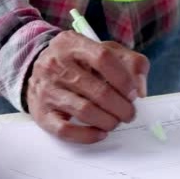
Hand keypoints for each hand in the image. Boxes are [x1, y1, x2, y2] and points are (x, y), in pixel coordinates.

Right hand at [26, 31, 149, 142]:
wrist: (38, 66)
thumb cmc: (80, 59)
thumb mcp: (105, 49)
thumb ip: (130, 61)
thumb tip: (141, 88)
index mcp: (73, 44)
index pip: (103, 58)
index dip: (123, 78)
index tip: (133, 92)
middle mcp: (55, 65)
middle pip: (97, 90)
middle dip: (121, 106)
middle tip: (130, 113)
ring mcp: (46, 89)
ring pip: (84, 111)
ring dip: (108, 121)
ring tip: (117, 121)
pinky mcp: (41, 112)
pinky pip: (65, 130)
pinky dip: (87, 135)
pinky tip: (101, 133)